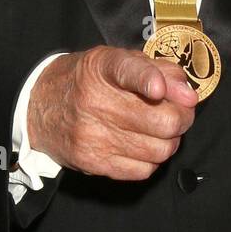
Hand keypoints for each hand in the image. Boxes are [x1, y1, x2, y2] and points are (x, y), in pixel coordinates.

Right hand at [27, 46, 197, 179]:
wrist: (41, 107)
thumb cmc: (90, 81)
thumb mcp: (120, 60)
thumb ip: (161, 70)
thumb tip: (189, 95)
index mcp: (102, 67)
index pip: (128, 70)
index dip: (148, 79)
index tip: (158, 89)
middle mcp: (94, 101)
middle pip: (163, 121)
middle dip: (182, 119)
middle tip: (178, 113)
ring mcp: (92, 136)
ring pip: (160, 150)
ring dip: (170, 141)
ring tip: (159, 130)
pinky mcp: (92, 163)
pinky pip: (143, 170)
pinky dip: (152, 160)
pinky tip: (142, 145)